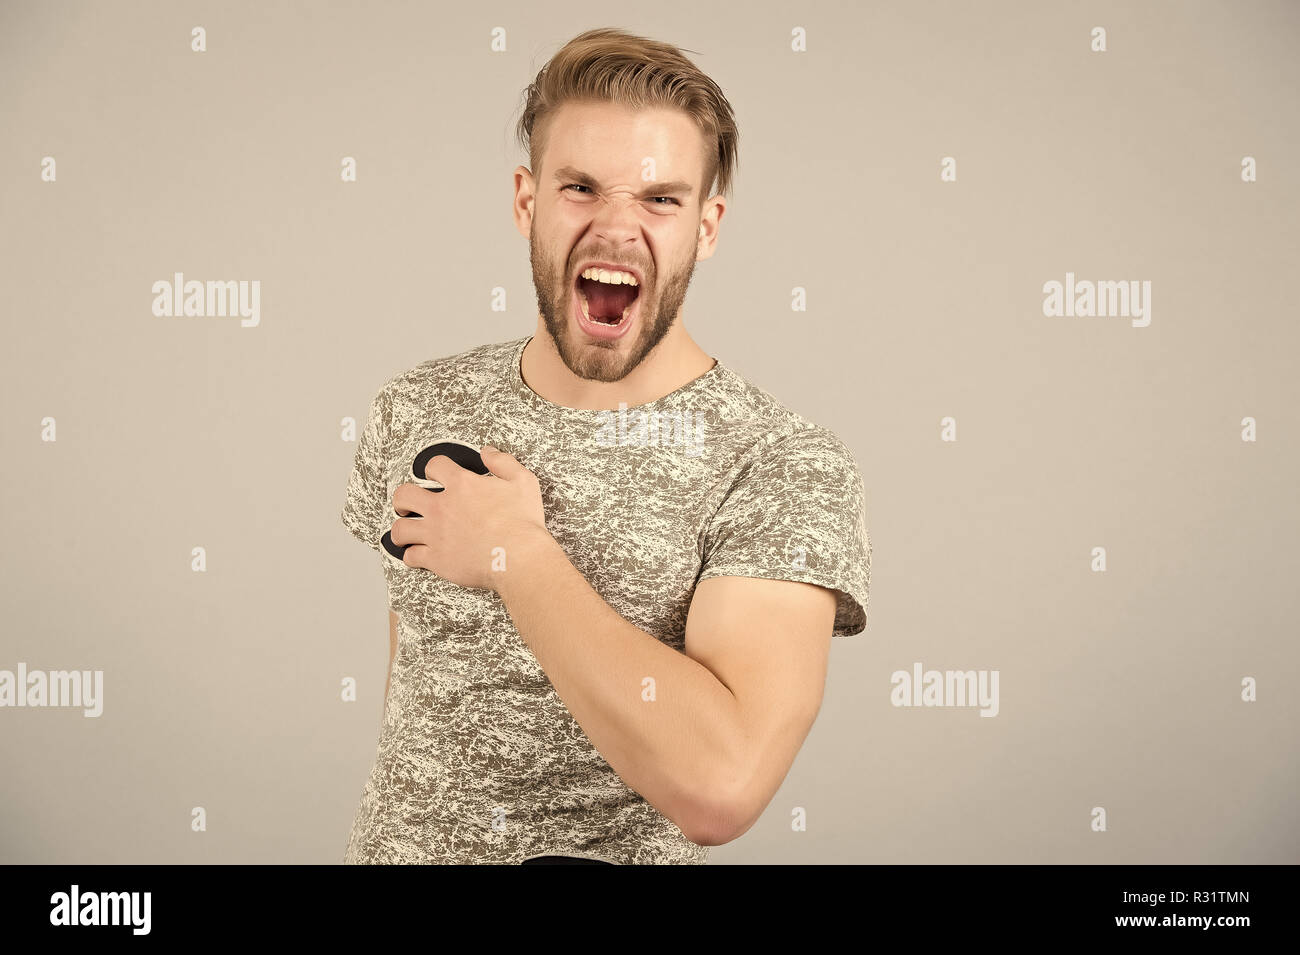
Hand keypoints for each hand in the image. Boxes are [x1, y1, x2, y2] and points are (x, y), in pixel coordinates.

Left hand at [389, 446, 548, 590]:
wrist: (519, 557)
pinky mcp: (436, 558)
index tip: (435, 475)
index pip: (434, 466)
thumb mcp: (523, 481)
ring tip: (408, 531)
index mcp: (461, 484)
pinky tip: (418, 555)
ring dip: (402, 528)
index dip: (433, 469)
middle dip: (403, 499)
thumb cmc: (522, 522)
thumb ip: (503, 461)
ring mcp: (435, 533)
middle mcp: (442, 507)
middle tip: (409, 505)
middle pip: (404, 495)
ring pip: (400, 528)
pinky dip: (412, 556)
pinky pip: (411, 556)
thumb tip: (487, 451)